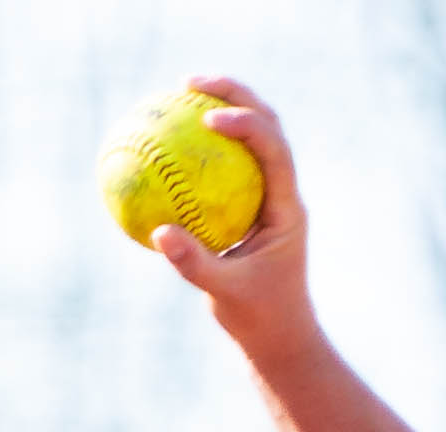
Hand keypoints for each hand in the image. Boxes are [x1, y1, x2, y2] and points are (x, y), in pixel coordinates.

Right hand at [148, 78, 316, 356]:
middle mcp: (283, 193)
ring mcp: (270, 196)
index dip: (245, 125)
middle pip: (267, 124)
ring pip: (250, 138)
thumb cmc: (259, 319)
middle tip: (190, 81)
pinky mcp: (252, 205)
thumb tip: (158, 233)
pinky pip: (225, 167)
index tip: (207, 119)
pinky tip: (165, 141)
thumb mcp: (224, 295)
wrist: (282, 336)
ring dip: (221, 108)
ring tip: (180, 92)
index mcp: (286, 208)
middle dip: (233, 94)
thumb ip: (194, 263)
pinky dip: (201, 149)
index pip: (273, 151)